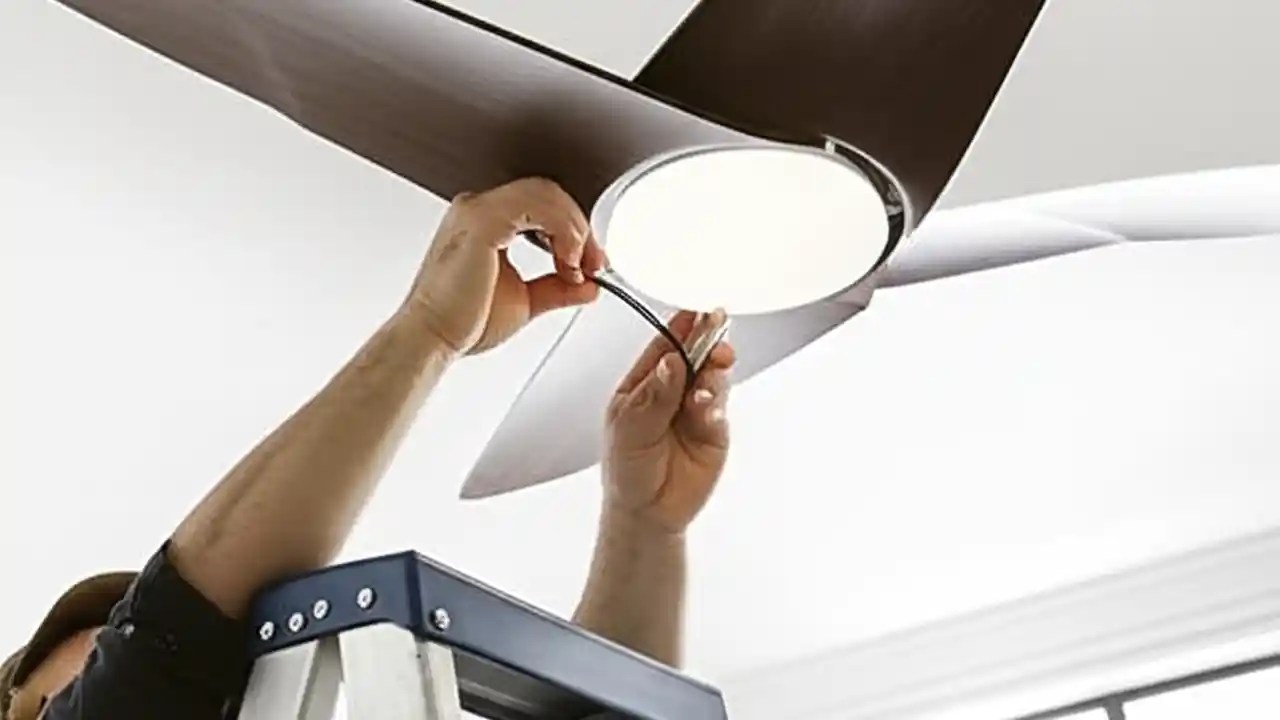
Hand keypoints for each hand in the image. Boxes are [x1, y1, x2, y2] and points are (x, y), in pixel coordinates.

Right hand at [405, 177, 606, 353]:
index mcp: (485, 220)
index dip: (574, 228)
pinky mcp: (481, 221)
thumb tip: (590, 285)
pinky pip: (538, 207)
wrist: (433, 338)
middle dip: (581, 228)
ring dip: (575, 229)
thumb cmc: (462, 321)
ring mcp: (477, 210)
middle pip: (548, 193)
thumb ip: (557, 287)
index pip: (542, 204)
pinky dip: (564, 231)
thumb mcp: (525, 299)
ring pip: (547, 194)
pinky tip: (565, 261)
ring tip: (578, 266)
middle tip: (594, 264)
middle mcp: (478, 208)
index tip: (591, 262)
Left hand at [603, 310, 734, 534]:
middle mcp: (672, 391)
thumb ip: (655, 394)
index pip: (665, 346)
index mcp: (644, 384)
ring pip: (712, 377)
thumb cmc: (628, 469)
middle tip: (716, 331)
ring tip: (707, 380)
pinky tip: (707, 409)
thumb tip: (672, 360)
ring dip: (713, 372)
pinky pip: (720, 407)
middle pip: (695, 356)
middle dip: (706, 342)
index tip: (696, 312)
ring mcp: (695, 409)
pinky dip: (716, 404)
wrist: (648, 513)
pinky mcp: (714, 429)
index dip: (680, 327)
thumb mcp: (630, 427)